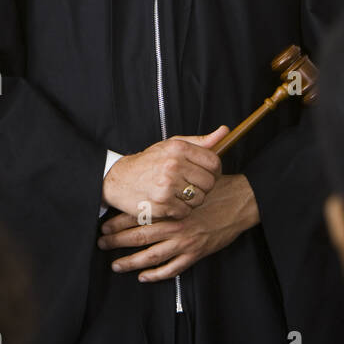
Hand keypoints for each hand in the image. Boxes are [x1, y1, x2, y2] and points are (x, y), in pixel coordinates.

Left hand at [97, 173, 259, 281]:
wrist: (241, 201)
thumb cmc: (216, 188)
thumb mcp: (192, 177)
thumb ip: (170, 182)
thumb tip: (146, 184)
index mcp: (171, 206)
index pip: (137, 215)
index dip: (117, 222)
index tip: (104, 226)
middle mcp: (175, 225)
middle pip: (138, 236)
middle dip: (116, 242)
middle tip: (102, 245)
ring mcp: (185, 242)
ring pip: (151, 256)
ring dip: (130, 262)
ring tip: (115, 265)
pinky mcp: (196, 254)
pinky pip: (172, 269)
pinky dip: (156, 275)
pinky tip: (144, 277)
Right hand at [101, 126, 227, 220]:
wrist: (118, 179)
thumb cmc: (149, 162)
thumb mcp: (172, 146)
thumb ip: (200, 141)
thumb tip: (224, 131)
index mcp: (178, 148)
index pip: (214, 162)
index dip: (214, 171)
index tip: (207, 174)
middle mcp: (173, 165)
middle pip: (209, 183)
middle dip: (203, 187)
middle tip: (190, 185)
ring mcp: (167, 186)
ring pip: (198, 199)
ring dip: (192, 200)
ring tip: (178, 193)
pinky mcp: (161, 205)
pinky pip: (185, 212)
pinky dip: (180, 210)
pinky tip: (169, 202)